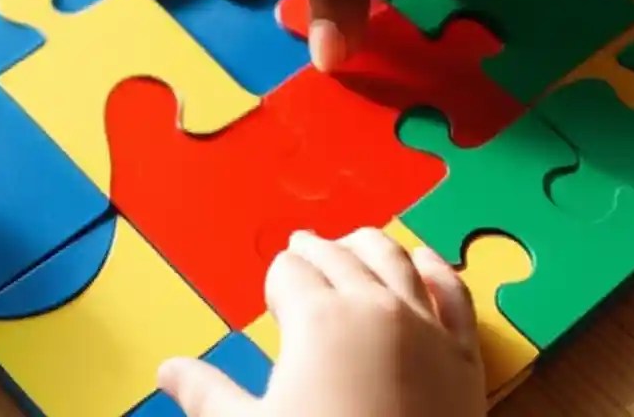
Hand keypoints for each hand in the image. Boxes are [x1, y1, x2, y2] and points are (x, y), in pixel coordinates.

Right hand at [158, 229, 485, 415]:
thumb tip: (170, 371)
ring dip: (370, 245)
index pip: (289, 272)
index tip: (274, 290)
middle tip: (302, 248)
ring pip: (396, 260)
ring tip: (356, 240)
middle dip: (315, 250)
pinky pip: (453, 294)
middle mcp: (374, 308)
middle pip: (339, 256)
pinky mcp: (463, 355)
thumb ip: (208, 394)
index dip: (276, 278)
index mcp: (318, 318)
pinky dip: (438, 270)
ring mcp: (424, 328)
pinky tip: (428, 262)